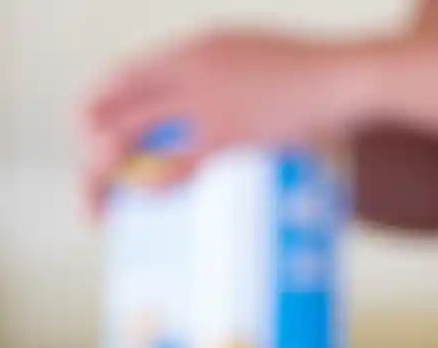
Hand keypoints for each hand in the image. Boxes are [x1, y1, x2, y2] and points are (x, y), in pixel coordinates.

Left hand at [81, 31, 367, 215]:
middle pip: (105, 110)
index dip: (94, 113)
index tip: (92, 145)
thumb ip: (209, 82)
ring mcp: (202, 102)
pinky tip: (139, 201)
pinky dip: (147, 185)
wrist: (350, 77)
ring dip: (99, 177)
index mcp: (190, 49)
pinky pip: (169, 166)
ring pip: (122, 139)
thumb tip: (185, 125)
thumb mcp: (246, 61)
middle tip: (90, 189)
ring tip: (97, 207)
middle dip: (87, 153)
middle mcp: (185, 70)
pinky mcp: (226, 135)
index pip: (117, 78)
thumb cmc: (308, 77)